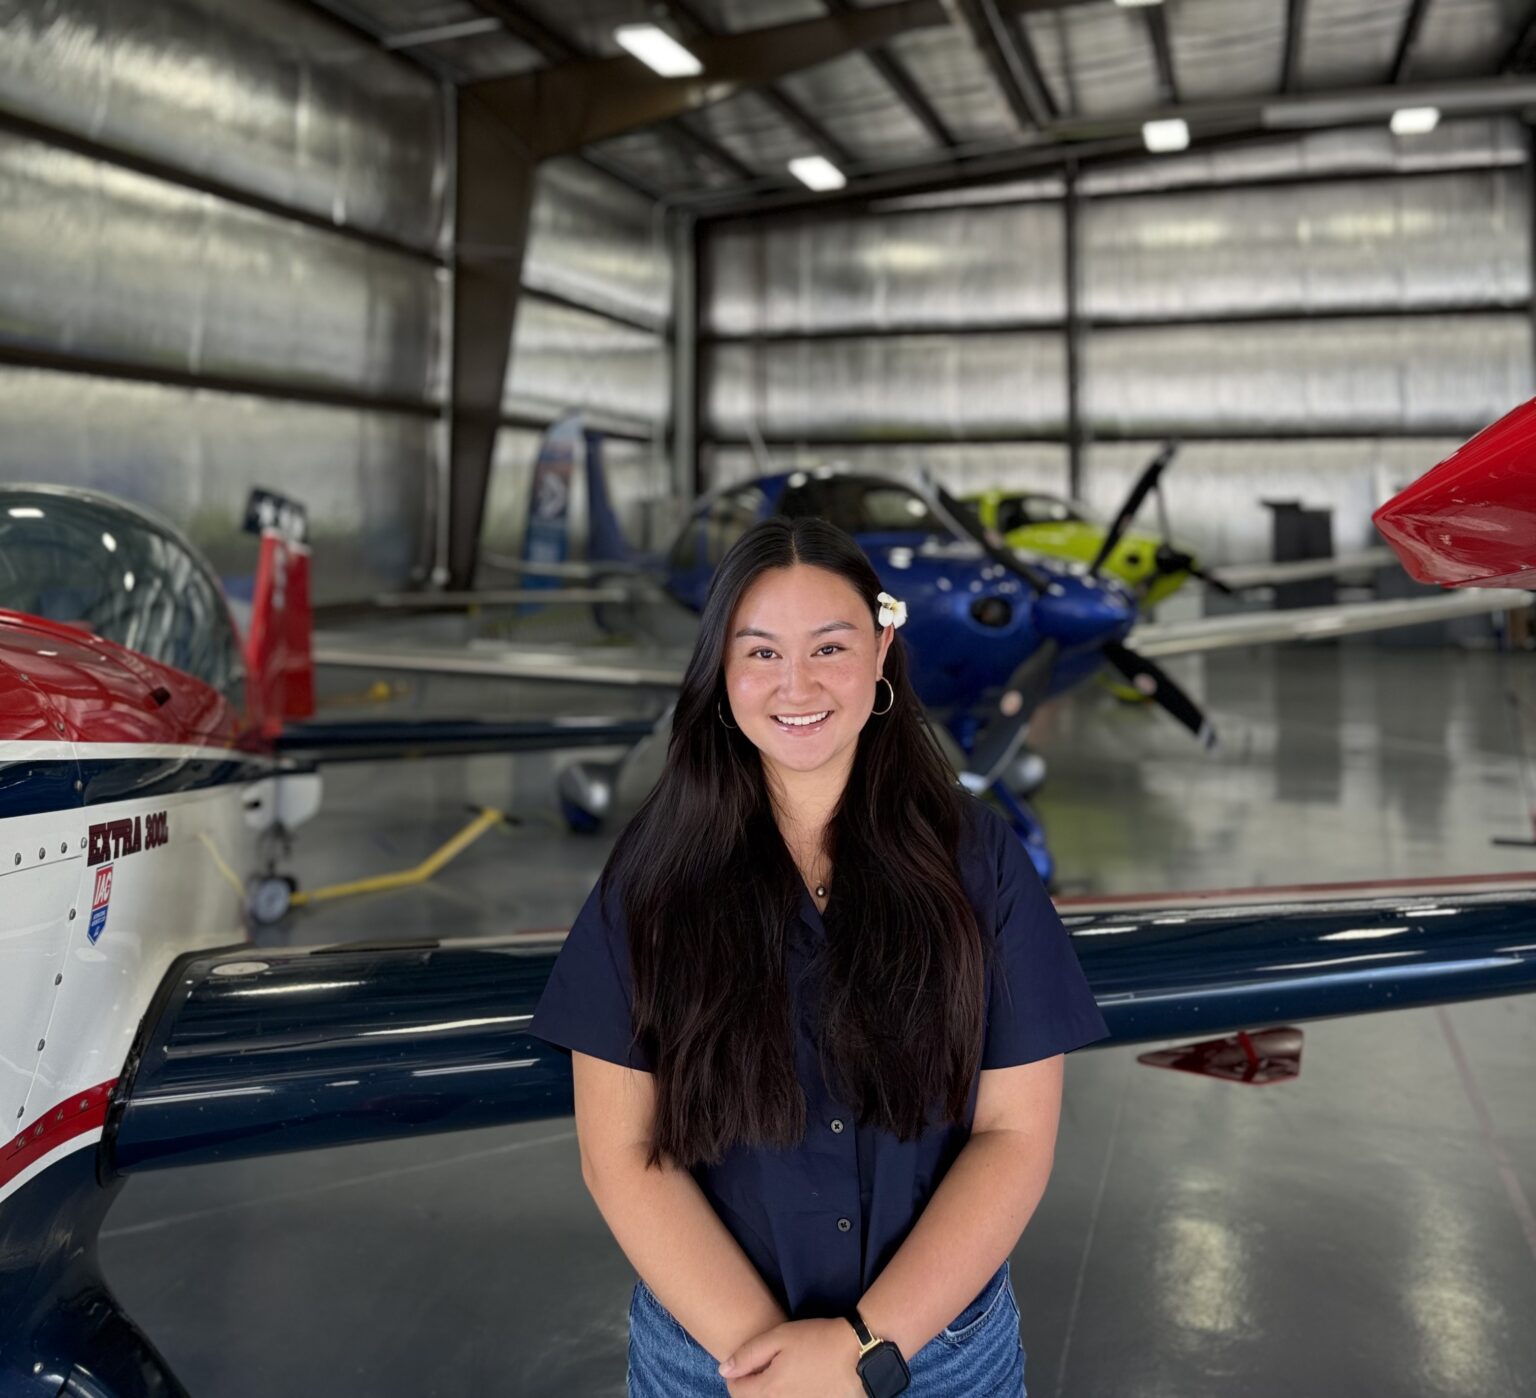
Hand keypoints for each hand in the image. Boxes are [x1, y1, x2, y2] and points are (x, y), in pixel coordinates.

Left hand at [718, 1318, 864, 1397]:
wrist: (859, 1354)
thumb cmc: (818, 1340)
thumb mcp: (780, 1337)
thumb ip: (748, 1354)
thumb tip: (724, 1370)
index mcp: (768, 1390)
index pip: (736, 1392)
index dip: (737, 1375)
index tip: (748, 1363)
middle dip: (752, 1388)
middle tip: (765, 1368)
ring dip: (771, 1393)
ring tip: (784, 1376)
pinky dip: (789, 1396)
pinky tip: (801, 1384)